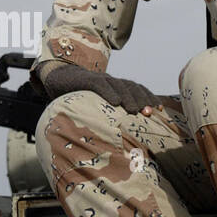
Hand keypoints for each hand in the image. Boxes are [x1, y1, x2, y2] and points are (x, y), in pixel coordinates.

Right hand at [39, 63, 160, 114]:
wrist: (56, 78)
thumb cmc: (77, 97)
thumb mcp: (95, 106)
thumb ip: (107, 115)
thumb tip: (120, 138)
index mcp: (115, 87)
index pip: (136, 89)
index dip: (148, 97)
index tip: (160, 110)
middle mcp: (110, 81)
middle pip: (132, 87)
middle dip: (143, 99)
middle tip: (150, 113)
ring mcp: (99, 79)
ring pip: (119, 85)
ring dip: (129, 97)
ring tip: (136, 110)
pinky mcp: (86, 79)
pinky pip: (100, 84)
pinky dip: (108, 92)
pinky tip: (115, 102)